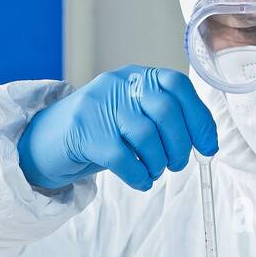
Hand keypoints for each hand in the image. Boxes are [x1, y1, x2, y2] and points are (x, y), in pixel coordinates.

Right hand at [18, 66, 217, 189]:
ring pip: (147, 136)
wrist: (48, 138)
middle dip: (181, 146)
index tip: (207, 146)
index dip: (198, 118)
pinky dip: (139, 175)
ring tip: (154, 171)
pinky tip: (140, 180)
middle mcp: (119, 84)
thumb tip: (206, 141)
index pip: (177, 86)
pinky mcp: (85, 134)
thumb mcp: (134, 112)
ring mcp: (99, 107)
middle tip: (177, 164)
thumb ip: (165, 117)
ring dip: (159, 162)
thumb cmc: (102, 129)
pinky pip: (124, 158)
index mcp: (136, 76)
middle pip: (166, 112)